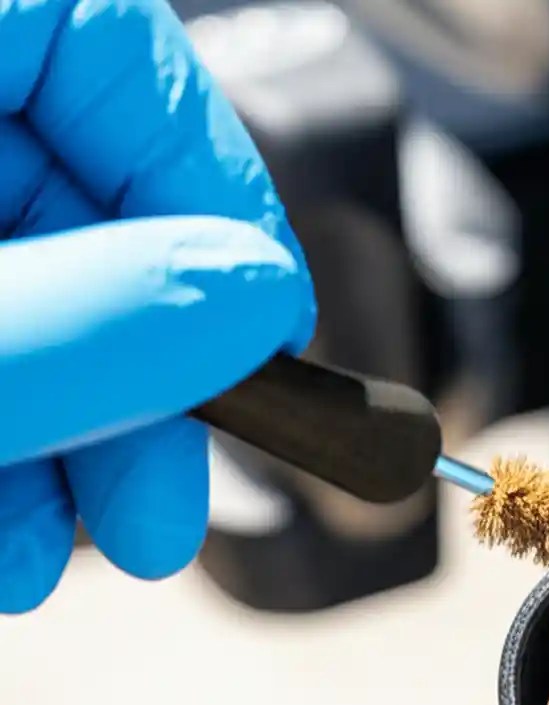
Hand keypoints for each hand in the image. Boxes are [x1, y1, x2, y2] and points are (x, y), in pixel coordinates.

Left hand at [0, 0, 314, 611]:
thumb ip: (78, 312)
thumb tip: (258, 297)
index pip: (99, 41)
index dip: (210, 178)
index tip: (264, 323)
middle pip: (69, 196)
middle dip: (135, 371)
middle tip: (168, 506)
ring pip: (18, 287)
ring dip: (69, 431)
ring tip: (68, 552)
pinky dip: (0, 433)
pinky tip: (8, 529)